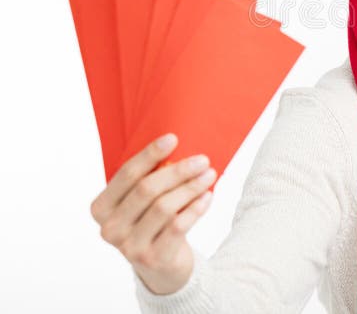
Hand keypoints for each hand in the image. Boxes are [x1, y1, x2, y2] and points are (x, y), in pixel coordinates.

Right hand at [89, 133, 217, 294]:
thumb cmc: (151, 221)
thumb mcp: (140, 201)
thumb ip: (147, 178)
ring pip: (164, 207)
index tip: (173, 138)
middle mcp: (109, 229)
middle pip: (147, 189)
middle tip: (202, 159)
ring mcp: (130, 247)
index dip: (149, 154)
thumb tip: (175, 143)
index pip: (126, 174)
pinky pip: (178, 226)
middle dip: (178, 171)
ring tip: (209, 175)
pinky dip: (195, 208)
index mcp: (101, 208)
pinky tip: (208, 196)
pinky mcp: (153, 259)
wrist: (161, 265)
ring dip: (191, 187)